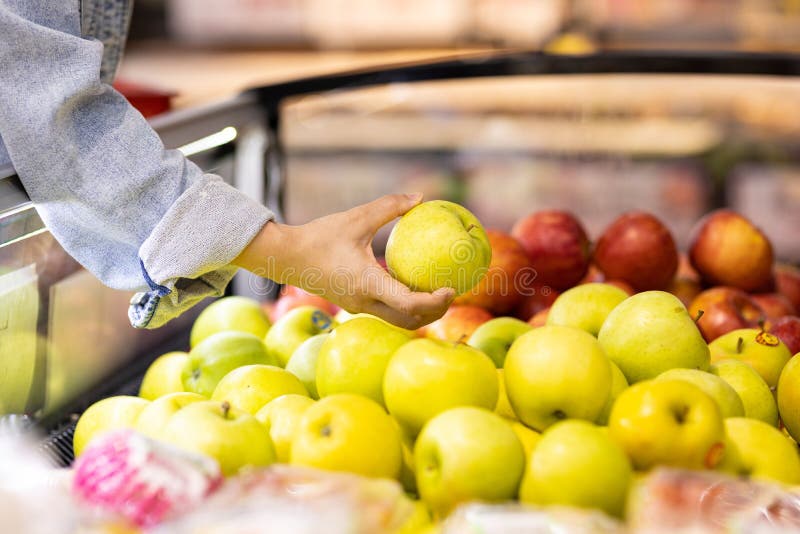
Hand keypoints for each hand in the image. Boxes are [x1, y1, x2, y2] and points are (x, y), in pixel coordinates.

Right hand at [234, 194, 454, 329]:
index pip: (408, 303)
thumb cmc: (320, 236)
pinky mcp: (356, 304)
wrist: (286, 258)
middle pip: (410, 320)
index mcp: (367, 284)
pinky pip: (388, 310)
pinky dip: (406, 304)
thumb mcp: (356, 217)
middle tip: (452, 292)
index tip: (451, 290)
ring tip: (439, 292)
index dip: (434, 302)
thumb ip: (389, 206)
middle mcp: (365, 302)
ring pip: (399, 319)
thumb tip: (420, 197)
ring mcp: (360, 306)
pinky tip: (416, 283)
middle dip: (435, 312)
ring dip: (421, 312)